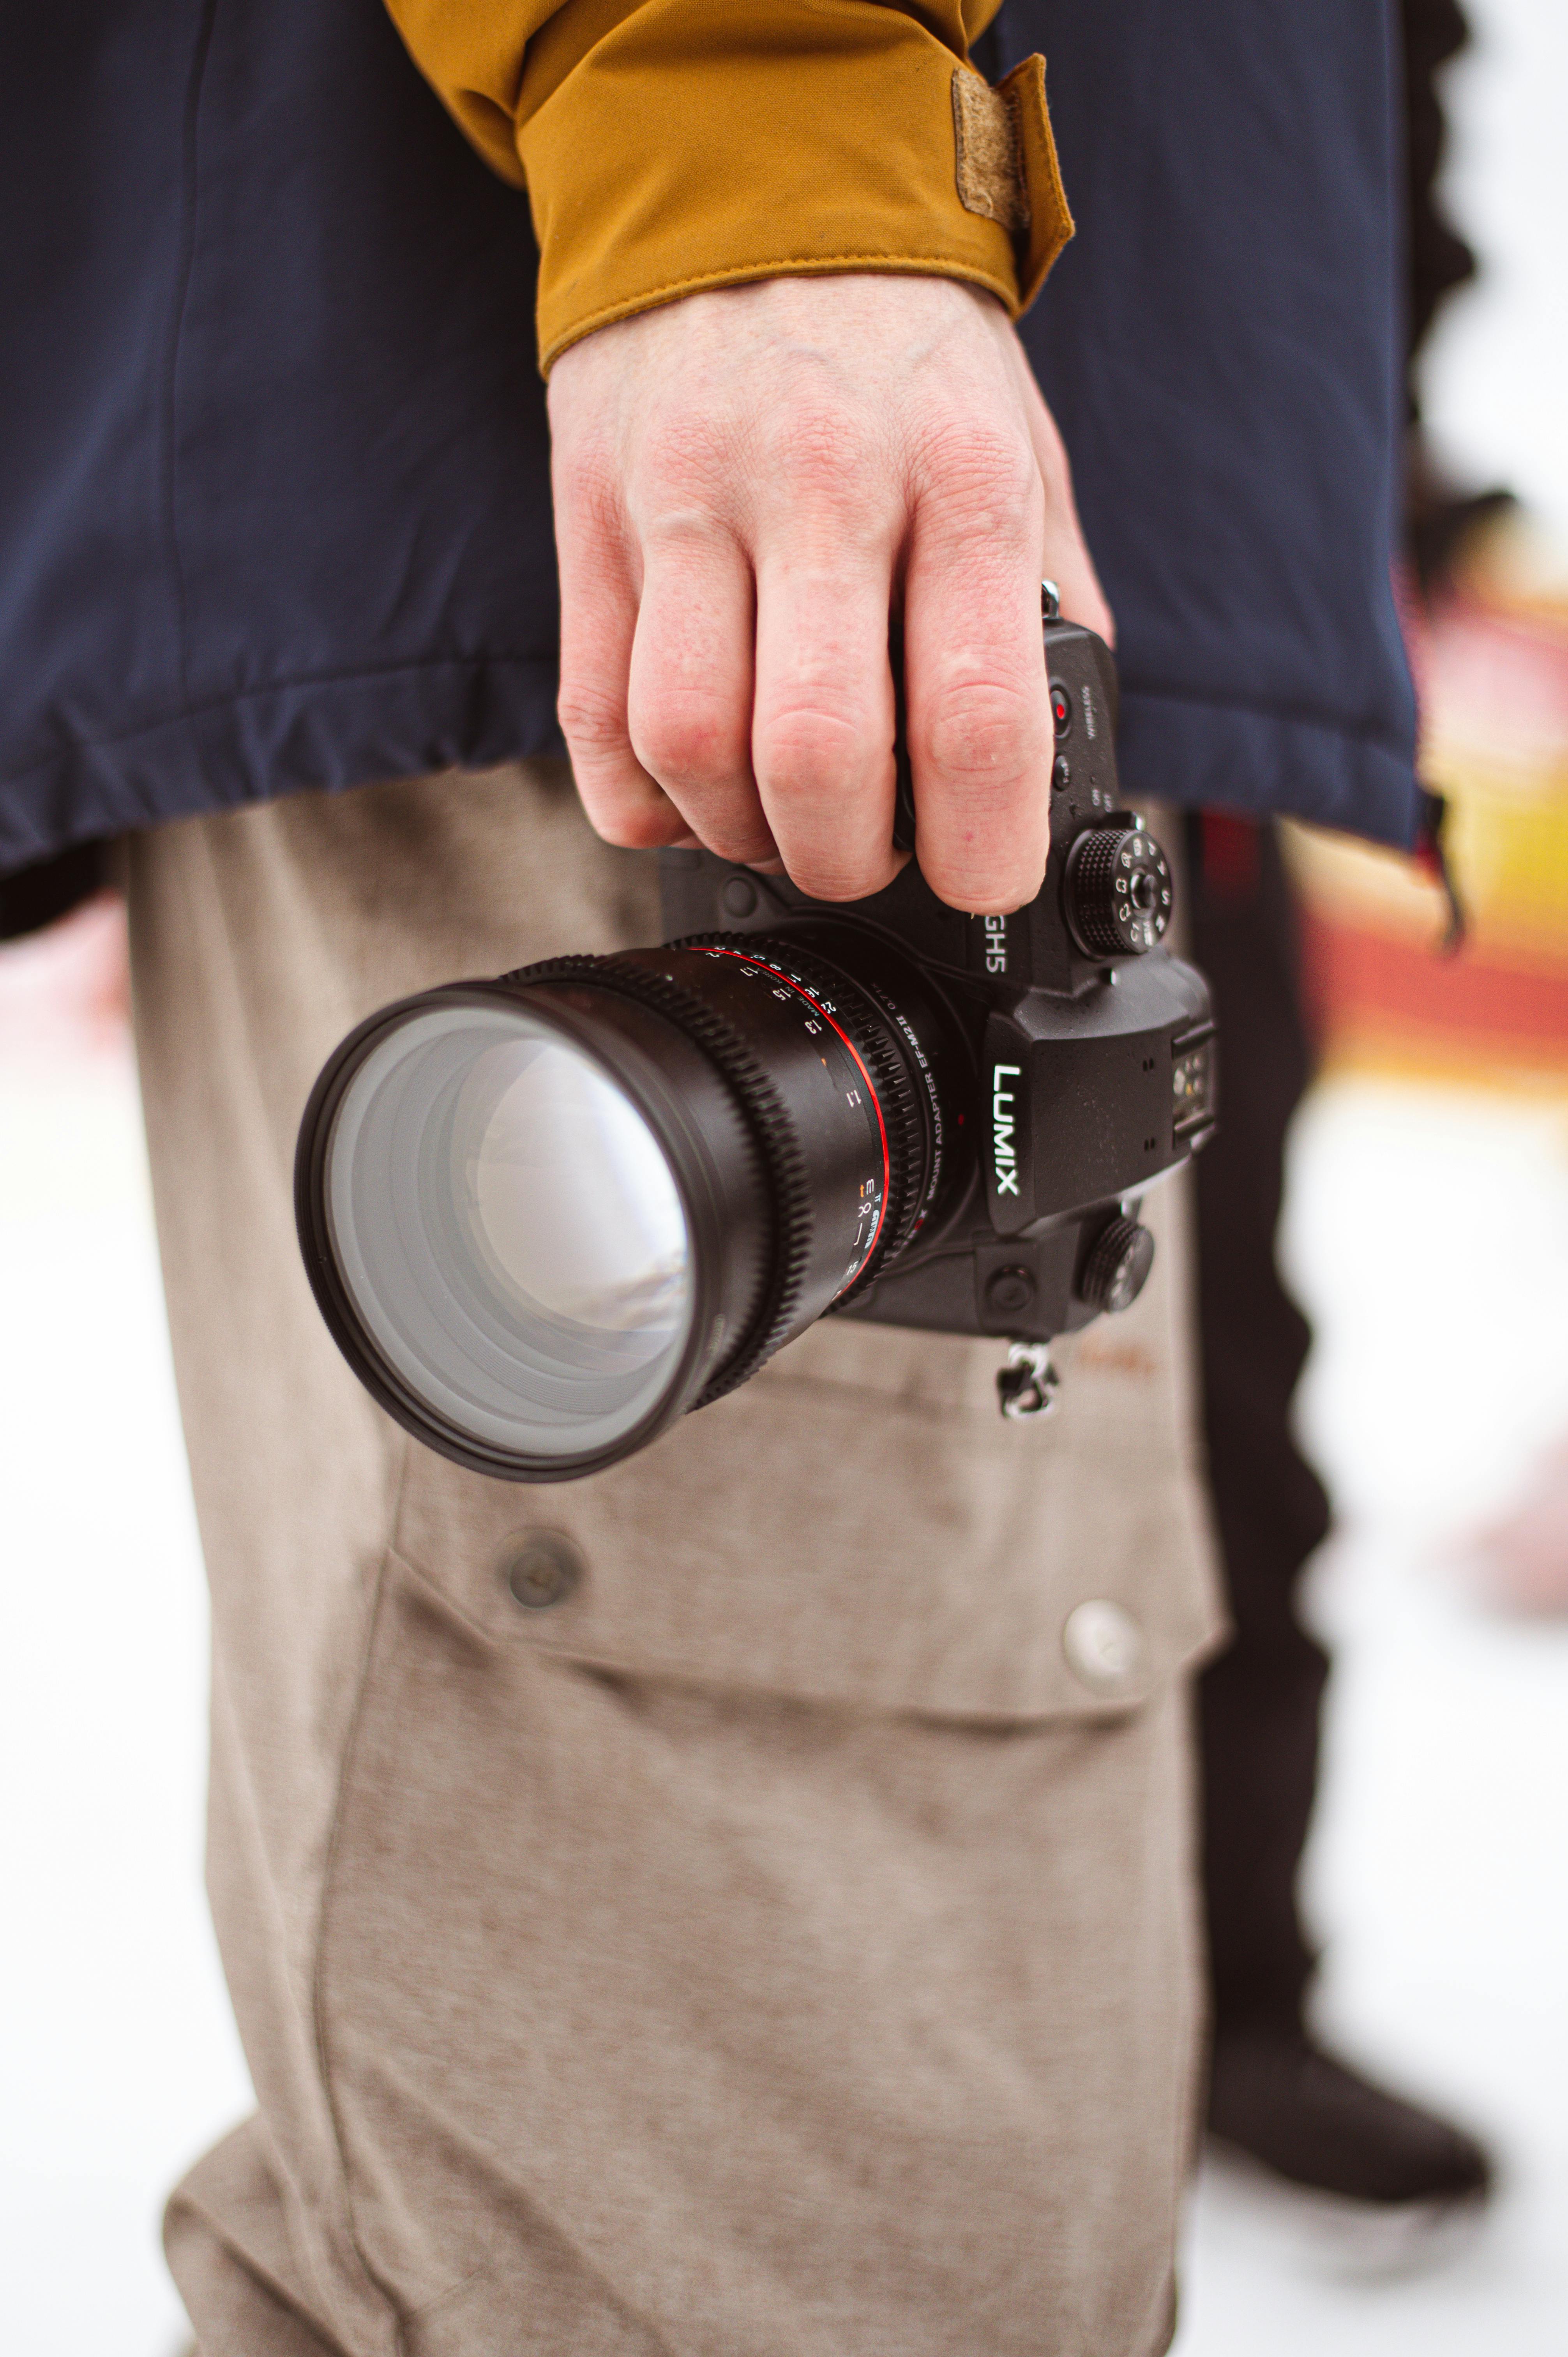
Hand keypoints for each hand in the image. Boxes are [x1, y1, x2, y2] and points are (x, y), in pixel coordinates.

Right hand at [547, 274, 1111, 914]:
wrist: (751, 175)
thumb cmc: (902, 347)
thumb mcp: (1021, 446)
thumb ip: (1048, 601)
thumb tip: (1058, 754)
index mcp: (958, 478)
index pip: (971, 716)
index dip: (977, 845)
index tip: (975, 879)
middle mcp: (822, 485)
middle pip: (815, 756)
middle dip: (843, 858)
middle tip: (862, 857)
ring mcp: (689, 499)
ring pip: (688, 747)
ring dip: (738, 829)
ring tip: (775, 820)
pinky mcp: (595, 518)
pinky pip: (597, 721)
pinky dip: (643, 797)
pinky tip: (692, 787)